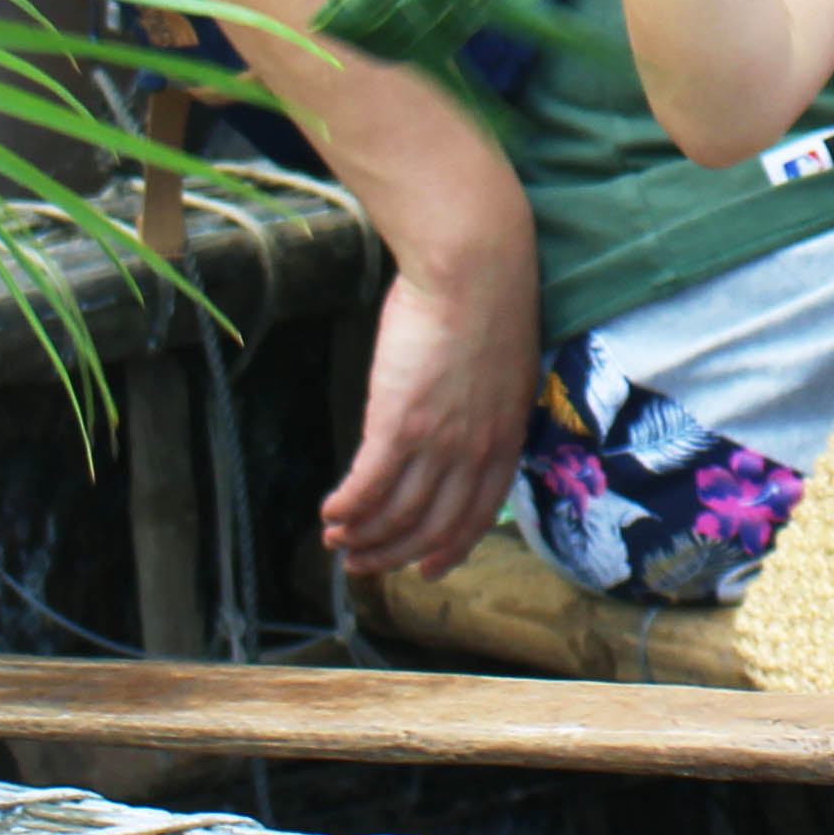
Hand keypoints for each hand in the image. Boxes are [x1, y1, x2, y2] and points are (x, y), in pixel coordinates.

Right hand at [319, 190, 542, 574]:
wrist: (474, 267)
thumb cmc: (486, 302)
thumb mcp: (502, 370)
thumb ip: (485, 409)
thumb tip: (461, 427)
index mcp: (504, 438)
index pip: (476, 515)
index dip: (447, 548)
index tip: (425, 567)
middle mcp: (474, 451)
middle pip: (431, 526)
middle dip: (393, 554)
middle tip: (362, 566)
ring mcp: (437, 440)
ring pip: (397, 513)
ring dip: (362, 536)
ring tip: (337, 542)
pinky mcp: (399, 421)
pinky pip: (368, 484)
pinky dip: (347, 507)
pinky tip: (329, 513)